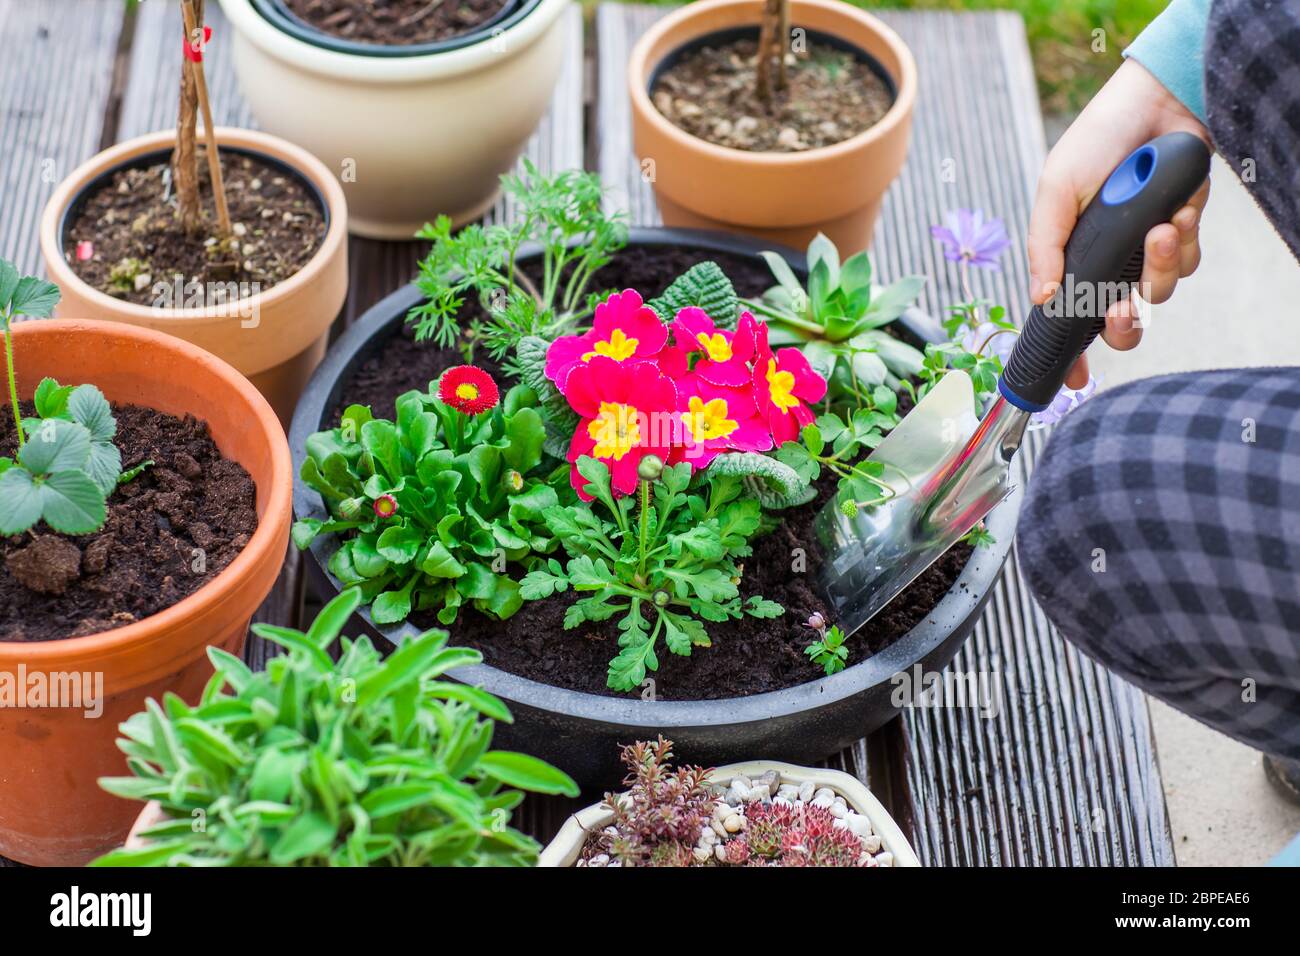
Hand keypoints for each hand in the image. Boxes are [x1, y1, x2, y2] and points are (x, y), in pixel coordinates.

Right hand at [1028, 59, 1211, 387]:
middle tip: (1124, 309)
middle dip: (1126, 324)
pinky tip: (1175, 212)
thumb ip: (1044, 247)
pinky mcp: (1181, 234)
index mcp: (1071, 259)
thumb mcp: (1054, 191)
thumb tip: (1040, 298)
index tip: (1072, 381)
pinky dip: (1183, 242)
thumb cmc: (1096, 143)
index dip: (1069, 354)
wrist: (1157, 103)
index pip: (1066, 317)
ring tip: (1159, 228)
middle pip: (1120, 322)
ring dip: (1160, 267)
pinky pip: (1187, 263)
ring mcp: (1145, 251)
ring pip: (1159, 294)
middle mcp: (1108, 262)